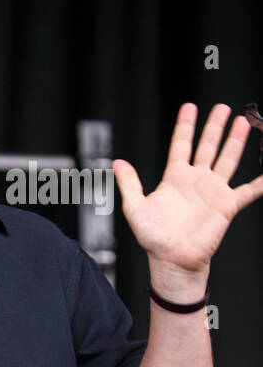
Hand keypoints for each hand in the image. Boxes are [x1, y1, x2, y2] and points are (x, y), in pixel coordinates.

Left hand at [114, 103, 262, 294]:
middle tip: (223, 107)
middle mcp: (195, 181)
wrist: (171, 258)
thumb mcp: (135, 207)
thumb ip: (129, 183)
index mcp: (174, 178)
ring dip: (235, 141)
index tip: (190, 107)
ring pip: (227, 159)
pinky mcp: (227, 205)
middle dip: (214, 126)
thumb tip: (118, 162)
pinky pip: (249, 190)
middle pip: (207, 146)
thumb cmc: (153, 237)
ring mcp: (213, 191)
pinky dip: (261, 182)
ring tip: (243, 122)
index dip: (186, 126)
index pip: (181, 145)